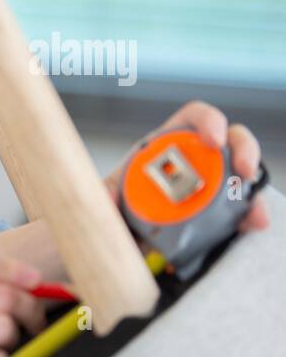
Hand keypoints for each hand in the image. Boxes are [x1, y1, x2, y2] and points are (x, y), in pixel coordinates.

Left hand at [102, 100, 269, 234]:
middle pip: (230, 142)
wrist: (116, 239)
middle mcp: (193, 160)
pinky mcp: (218, 211)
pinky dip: (249, 217)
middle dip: (244, 151)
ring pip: (242, 176)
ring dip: (253, 192)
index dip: (209, 121)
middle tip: (244, 173)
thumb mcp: (101, 198)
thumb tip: (106, 199)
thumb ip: (100, 196)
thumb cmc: (112, 207)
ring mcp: (209, 185)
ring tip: (255, 215)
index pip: (194, 118)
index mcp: (165, 146)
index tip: (214, 140)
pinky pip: (241, 209)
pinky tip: (251, 227)